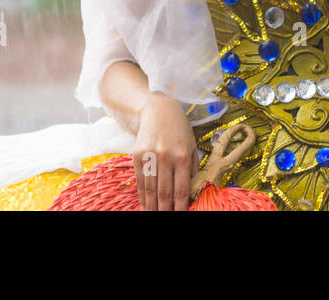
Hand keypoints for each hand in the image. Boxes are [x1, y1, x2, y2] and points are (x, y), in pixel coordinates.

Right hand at [131, 92, 197, 210]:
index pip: (181, 189)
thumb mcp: (191, 146)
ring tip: (154, 215)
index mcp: (182, 156)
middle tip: (166, 218)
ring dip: (152, 206)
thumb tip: (190, 191)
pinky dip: (142, 195)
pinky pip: (140, 180)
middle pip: (164, 192)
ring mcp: (150, 156)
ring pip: (150, 188)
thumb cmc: (179, 129)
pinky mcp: (137, 155)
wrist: (158, 110)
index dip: (180, 206)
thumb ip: (191, 168)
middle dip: (165, 209)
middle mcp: (166, 156)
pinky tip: (144, 205)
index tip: (181, 214)